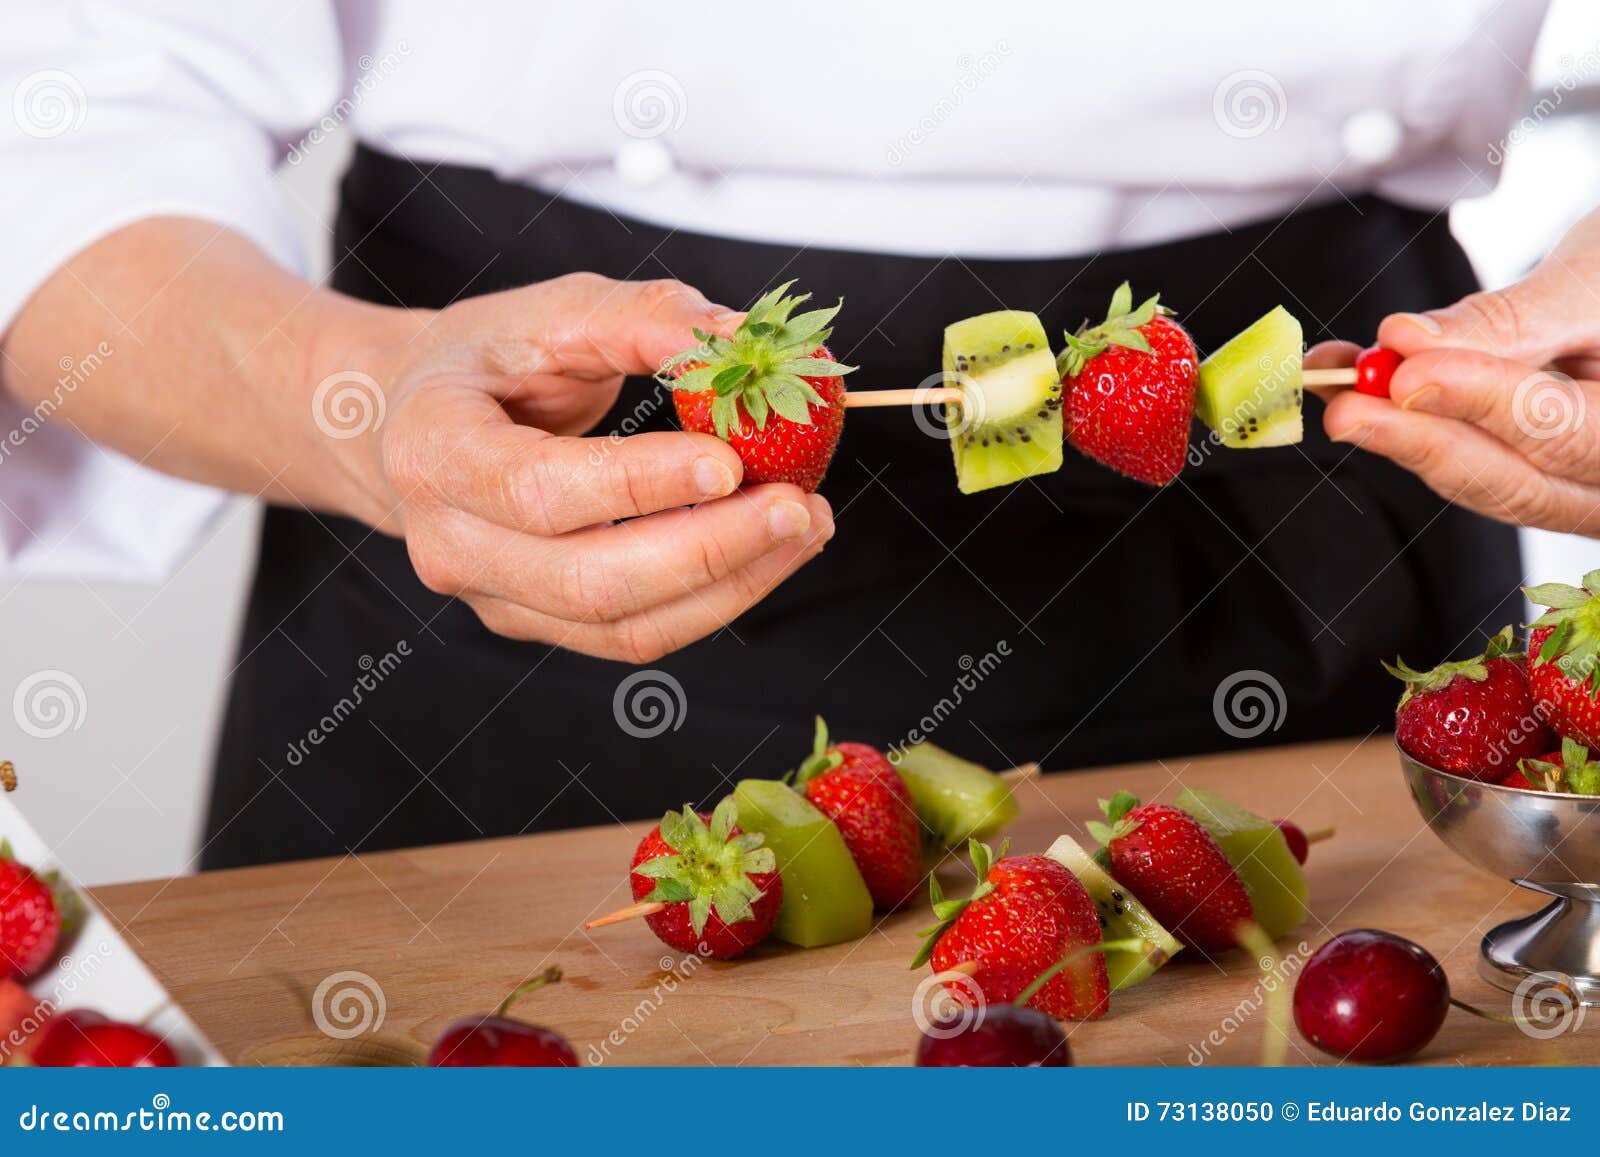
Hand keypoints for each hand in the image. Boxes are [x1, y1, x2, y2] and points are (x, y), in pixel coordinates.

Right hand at [348, 273, 834, 662]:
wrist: (408, 426)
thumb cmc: (484, 362)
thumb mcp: (549, 311)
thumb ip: (643, 319)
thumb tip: (744, 340)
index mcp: (434, 452)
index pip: (538, 491)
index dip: (636, 485)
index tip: (729, 459)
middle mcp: (453, 544)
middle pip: (590, 580)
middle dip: (710, 550)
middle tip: (797, 504)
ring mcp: (494, 599)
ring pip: (623, 626)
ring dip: (732, 584)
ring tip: (807, 526)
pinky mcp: (539, 624)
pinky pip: (637, 635)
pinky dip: (717, 599)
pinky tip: (772, 551)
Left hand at [1315, 208, 1599, 535]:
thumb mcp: (1591, 281)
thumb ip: (1511, 320)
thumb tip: (1409, 342)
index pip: (1564, 432)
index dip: (1481, 404)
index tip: (1408, 376)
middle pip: (1513, 482)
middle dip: (1419, 440)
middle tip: (1346, 408)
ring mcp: (1578, 491)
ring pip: (1483, 482)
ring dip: (1400, 434)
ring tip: (1338, 387)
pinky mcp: (1536, 478)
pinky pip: (1471, 465)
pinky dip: (1411, 427)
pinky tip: (1357, 392)